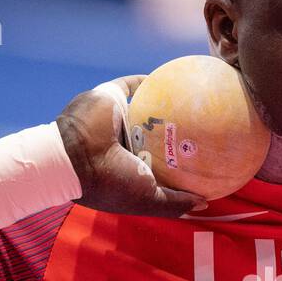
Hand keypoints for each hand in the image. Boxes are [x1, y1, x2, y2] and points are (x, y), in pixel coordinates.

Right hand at [55, 75, 206, 217]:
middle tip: (205, 128)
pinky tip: (171, 78)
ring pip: (147, 109)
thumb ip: (175, 203)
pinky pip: (132, 84)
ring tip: (192, 100)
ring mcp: (117, 120)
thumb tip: (204, 202)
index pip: (162, 165)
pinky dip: (147, 80)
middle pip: (157, 136)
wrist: (75, 156)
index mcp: (133, 167)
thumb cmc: (112, 182)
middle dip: (177, 133)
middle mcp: (125, 143)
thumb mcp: (148, 200)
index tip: (206, 160)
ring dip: (165, 104)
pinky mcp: (110, 98)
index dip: (181, 163)